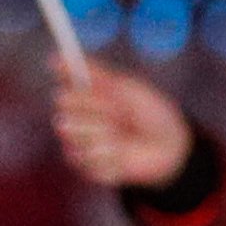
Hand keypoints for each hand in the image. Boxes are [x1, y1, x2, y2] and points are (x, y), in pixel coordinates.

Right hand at [54, 63, 196, 190]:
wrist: (170, 144)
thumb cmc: (148, 111)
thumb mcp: (123, 87)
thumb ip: (92, 73)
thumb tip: (56, 56)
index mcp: (82, 102)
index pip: (62, 98)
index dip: (82, 98)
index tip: (106, 97)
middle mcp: (76, 124)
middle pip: (62, 122)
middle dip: (96, 118)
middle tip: (119, 115)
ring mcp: (81, 148)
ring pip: (75, 143)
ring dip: (104, 137)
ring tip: (123, 136)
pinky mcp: (89, 169)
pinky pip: (88, 162)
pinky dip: (110, 157)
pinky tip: (123, 155)